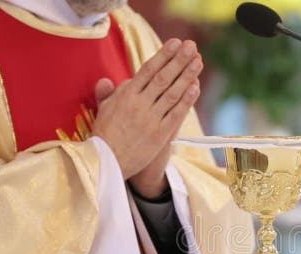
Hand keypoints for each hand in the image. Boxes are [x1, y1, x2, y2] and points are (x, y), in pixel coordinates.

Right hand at [91, 38, 202, 183]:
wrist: (108, 163)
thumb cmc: (105, 136)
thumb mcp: (102, 111)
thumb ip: (107, 94)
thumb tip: (106, 80)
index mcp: (125, 96)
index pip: (147, 70)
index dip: (163, 55)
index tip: (175, 43)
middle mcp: (139, 105)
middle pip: (162, 78)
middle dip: (178, 60)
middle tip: (192, 46)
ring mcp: (150, 119)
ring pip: (172, 93)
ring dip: (187, 76)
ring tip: (198, 61)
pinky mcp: (160, 134)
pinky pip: (176, 114)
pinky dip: (186, 100)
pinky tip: (196, 87)